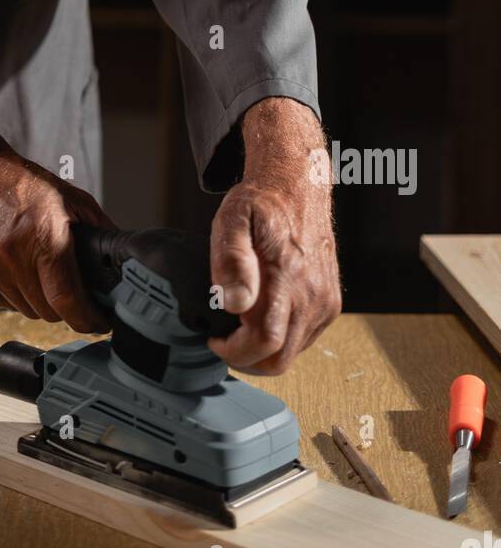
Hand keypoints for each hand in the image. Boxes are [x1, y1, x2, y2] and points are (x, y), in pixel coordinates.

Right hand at [0, 110, 114, 331]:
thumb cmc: (19, 182)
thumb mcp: (69, 196)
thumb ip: (99, 228)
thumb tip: (120, 258)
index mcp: (45, 236)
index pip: (68, 300)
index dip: (88, 319)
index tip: (98, 323)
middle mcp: (15, 256)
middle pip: (49, 311)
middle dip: (65, 307)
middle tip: (70, 290)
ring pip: (26, 310)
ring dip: (39, 301)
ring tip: (38, 270)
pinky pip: (2, 303)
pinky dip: (14, 294)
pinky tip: (15, 267)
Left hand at [209, 98, 340, 375]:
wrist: (298, 188)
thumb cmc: (261, 205)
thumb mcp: (232, 221)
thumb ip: (232, 262)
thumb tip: (234, 304)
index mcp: (286, 278)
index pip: (265, 343)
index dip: (235, 353)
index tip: (215, 340)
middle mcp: (311, 296)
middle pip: (280, 359)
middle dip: (247, 360)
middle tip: (225, 340)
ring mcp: (325, 302)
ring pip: (293, 353)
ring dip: (264, 350)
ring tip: (241, 325)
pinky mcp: (331, 304)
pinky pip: (305, 339)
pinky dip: (282, 338)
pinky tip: (264, 316)